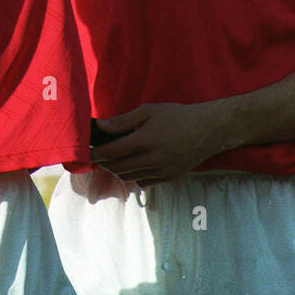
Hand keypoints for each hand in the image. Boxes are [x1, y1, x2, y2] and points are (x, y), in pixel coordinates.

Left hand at [90, 102, 226, 184]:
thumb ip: (122, 121)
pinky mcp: (168, 178)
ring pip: (129, 177)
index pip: (111, 153)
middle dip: (104, 164)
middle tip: (98, 155)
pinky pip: (144, 182)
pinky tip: (134, 164)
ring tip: (114, 159)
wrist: (207, 130)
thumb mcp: (148, 111)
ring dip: (118, 170)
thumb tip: (100, 126)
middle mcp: (151, 161)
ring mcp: (160, 172)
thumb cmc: (177, 116)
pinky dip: (134, 176)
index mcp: (144, 142)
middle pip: (117, 169)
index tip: (88, 152)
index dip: (96, 154)